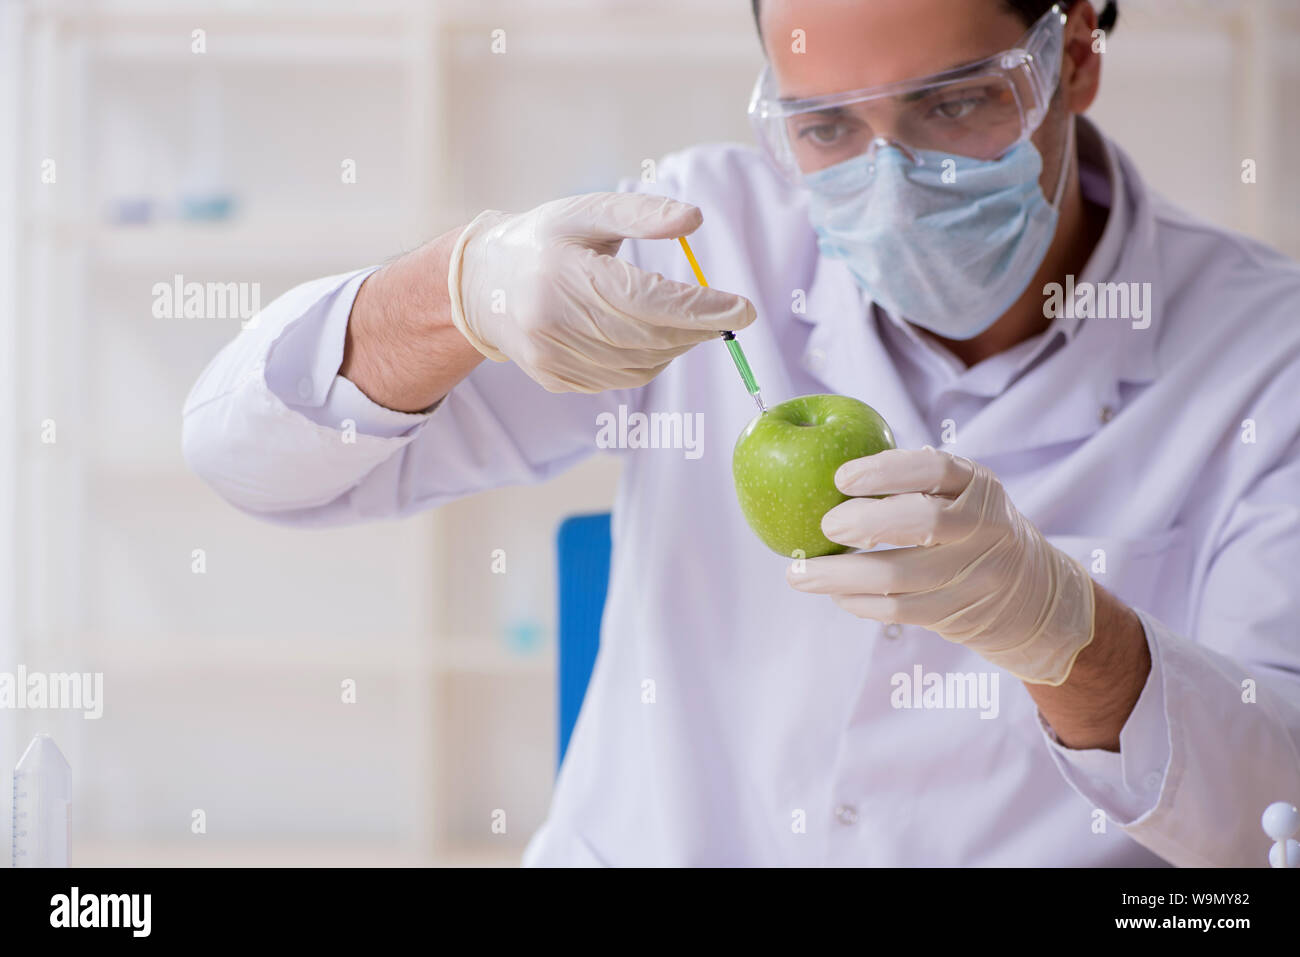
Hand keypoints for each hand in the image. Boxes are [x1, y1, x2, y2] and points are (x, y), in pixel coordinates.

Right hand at [446, 192, 755, 392]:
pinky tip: (656, 339)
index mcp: (562, 274)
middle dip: (698, 329)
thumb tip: (693, 219)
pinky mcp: (555, 379)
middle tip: (727, 314)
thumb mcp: (586, 212)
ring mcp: (552, 357)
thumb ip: (640, 213)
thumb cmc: (542, 240)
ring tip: (692, 322)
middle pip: (649, 338)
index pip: (647, 300)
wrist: (482, 284)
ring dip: (678, 347)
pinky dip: (651, 362)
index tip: (743, 308)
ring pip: (639, 365)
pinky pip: (620, 379)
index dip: (700, 308)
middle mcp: (553, 323)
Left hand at [786, 446, 1095, 684]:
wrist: (1032, 594)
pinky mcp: (956, 614)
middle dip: (865, 523)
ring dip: (841, 576)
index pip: (936, 469)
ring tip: (799, 574)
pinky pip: (899, 611)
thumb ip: (916, 482)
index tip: (841, 478)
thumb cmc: (971, 529)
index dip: (887, 471)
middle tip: (824, 524)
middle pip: (923, 523)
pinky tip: (835, 595)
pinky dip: (858, 602)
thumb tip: (828, 470)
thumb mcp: (963, 494)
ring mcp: (973, 575)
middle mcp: (982, 528)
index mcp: (979, 487)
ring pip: (900, 577)